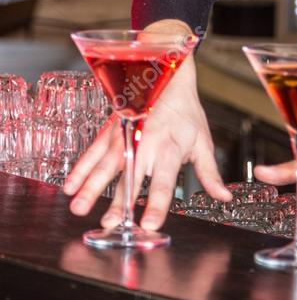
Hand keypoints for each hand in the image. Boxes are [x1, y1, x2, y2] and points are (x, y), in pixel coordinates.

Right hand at [63, 20, 231, 227]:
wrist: (166, 75)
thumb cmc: (186, 112)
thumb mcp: (203, 141)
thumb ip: (210, 173)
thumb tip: (224, 197)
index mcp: (169, 149)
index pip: (164, 181)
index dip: (157, 203)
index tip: (150, 223)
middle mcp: (144, 144)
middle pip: (130, 177)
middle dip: (119, 202)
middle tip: (110, 224)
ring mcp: (124, 137)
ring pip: (106, 166)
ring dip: (92, 188)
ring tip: (79, 208)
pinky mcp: (111, 132)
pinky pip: (93, 152)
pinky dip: (80, 169)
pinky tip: (69, 186)